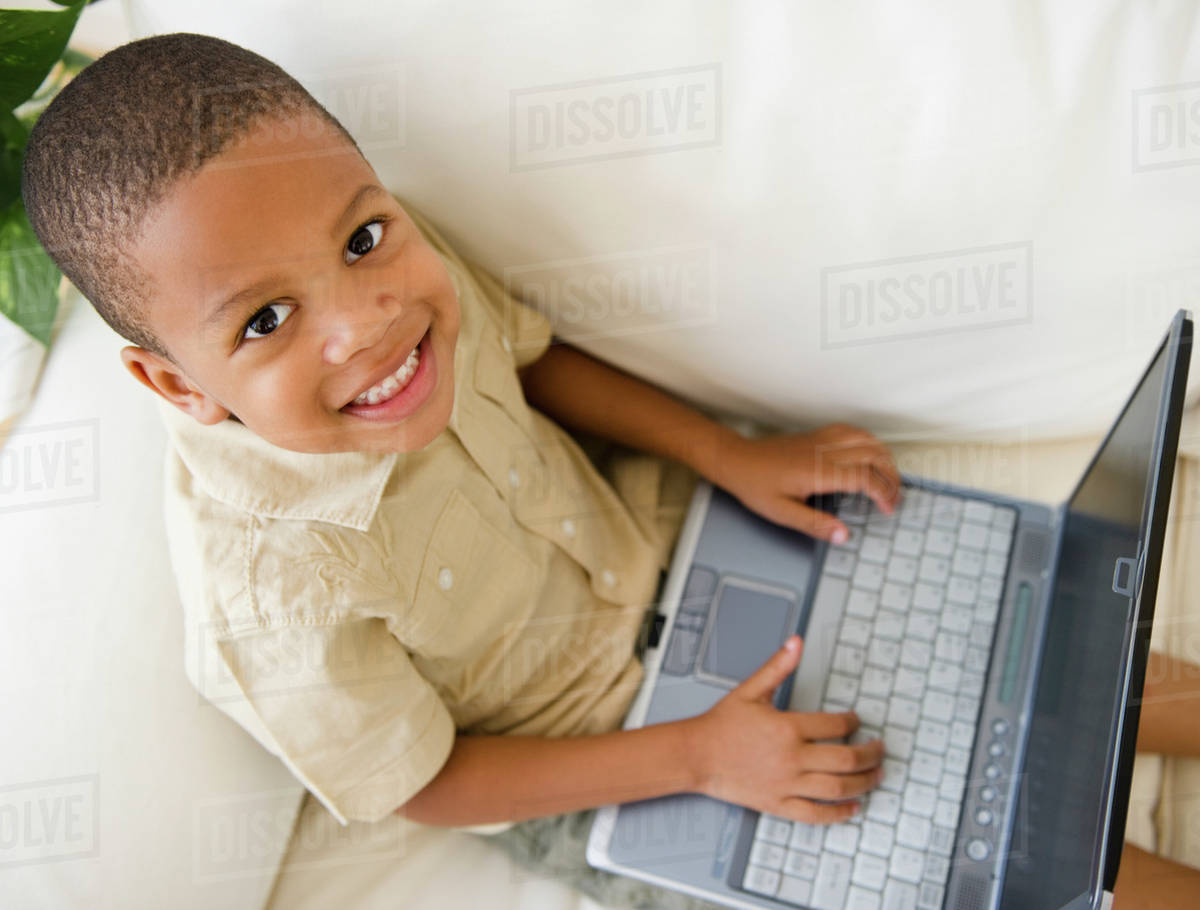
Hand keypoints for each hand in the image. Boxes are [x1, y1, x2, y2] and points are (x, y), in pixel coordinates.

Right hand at [685, 636, 883, 822]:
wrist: (697, 755)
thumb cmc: (721, 725)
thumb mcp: (750, 690)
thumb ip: (777, 667)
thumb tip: (796, 644)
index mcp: (787, 728)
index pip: (835, 725)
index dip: (853, 722)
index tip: (856, 721)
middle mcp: (791, 758)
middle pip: (846, 759)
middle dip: (870, 754)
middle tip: (879, 750)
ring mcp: (786, 784)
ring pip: (838, 788)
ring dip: (864, 782)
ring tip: (875, 776)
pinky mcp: (779, 804)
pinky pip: (816, 814)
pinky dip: (839, 814)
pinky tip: (852, 807)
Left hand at [713, 422, 901, 541]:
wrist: (736, 459)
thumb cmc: (755, 485)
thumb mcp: (782, 513)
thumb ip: (815, 525)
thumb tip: (843, 536)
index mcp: (818, 472)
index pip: (865, 478)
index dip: (883, 493)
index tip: (888, 508)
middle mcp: (824, 451)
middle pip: (874, 456)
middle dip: (892, 476)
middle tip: (895, 497)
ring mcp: (821, 440)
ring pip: (867, 439)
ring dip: (884, 457)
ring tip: (889, 477)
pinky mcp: (817, 435)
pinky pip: (852, 430)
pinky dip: (869, 441)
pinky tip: (870, 454)